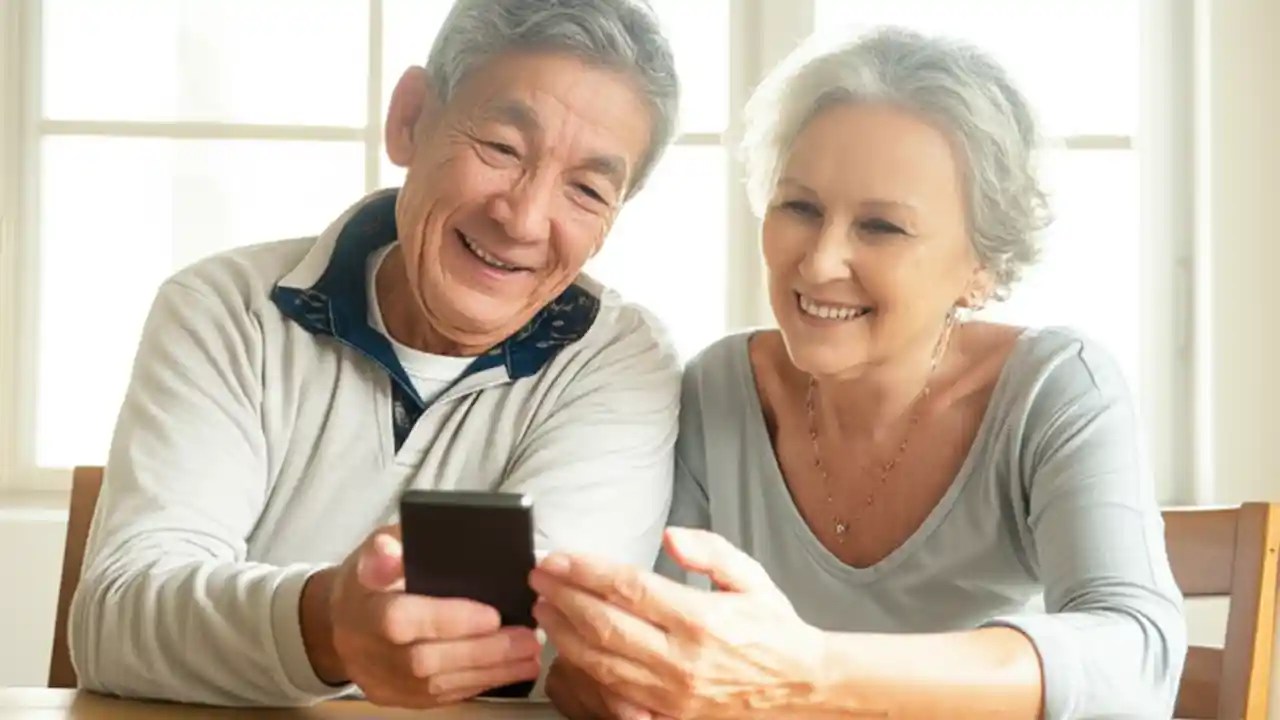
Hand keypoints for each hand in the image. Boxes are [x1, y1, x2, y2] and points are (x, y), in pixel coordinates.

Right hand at [301, 525, 541, 706]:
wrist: (341, 619)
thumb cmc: (369, 578)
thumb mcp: (374, 547)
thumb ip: (388, 545)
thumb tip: (392, 552)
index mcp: (362, 608)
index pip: (401, 620)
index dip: (448, 620)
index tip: (493, 614)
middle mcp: (367, 650)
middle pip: (425, 660)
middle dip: (482, 651)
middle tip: (527, 639)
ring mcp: (380, 680)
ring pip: (437, 685)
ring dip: (489, 672)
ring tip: (529, 656)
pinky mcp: (395, 697)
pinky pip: (439, 697)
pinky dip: (477, 684)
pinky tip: (508, 671)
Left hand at [530, 528, 825, 718]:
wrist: (802, 687)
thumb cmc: (773, 629)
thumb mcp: (750, 576)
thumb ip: (709, 550)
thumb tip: (669, 537)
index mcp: (700, 619)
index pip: (627, 588)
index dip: (585, 571)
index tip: (558, 558)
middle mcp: (682, 660)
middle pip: (603, 625)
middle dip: (563, 598)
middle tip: (538, 577)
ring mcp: (672, 694)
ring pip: (601, 664)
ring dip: (564, 634)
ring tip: (544, 609)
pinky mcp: (668, 717)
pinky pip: (615, 695)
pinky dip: (586, 673)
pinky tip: (570, 652)